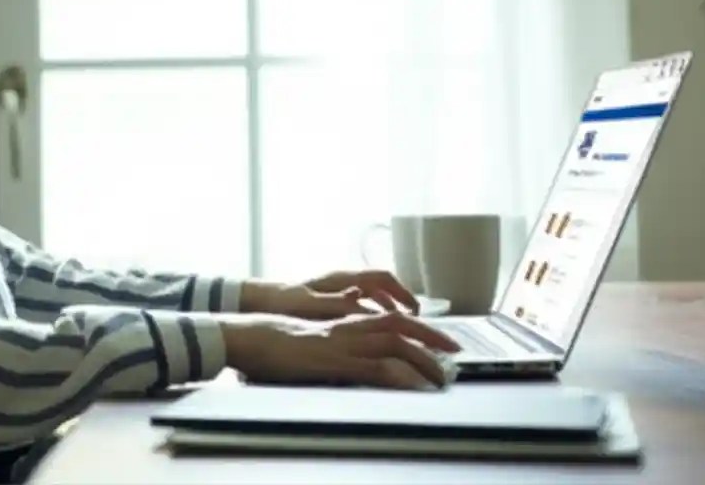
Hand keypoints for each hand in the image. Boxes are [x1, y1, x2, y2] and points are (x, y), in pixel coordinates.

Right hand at [222, 311, 461, 389]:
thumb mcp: (312, 343)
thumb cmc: (274, 342)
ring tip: (440, 377)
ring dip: (422, 359)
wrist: (249, 336)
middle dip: (431, 337)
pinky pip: (373, 366)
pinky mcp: (333, 360)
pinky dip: (398, 375)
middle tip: (455, 353)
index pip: (390, 318)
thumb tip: (355, 366)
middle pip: (400, 324)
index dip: (417, 327)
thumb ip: (337, 350)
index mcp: (344, 321)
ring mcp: (342, 341)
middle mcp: (348, 325)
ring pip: (394, 343)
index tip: (437, 341)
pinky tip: (412, 386)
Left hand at [241, 270, 420, 320]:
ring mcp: (335, 290)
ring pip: (371, 295)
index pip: (383, 278)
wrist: (255, 302)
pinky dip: (371, 314)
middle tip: (415, 323)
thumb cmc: (283, 302)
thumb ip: (343, 306)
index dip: (403, 294)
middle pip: (382, 285)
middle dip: (402, 301)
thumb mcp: (313, 305)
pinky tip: (371, 333)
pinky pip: (358, 304)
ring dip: (387, 309)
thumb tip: (373, 311)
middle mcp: (342, 281)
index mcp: (341, 279)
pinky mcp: (327, 302)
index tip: (416, 312)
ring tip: (399, 330)